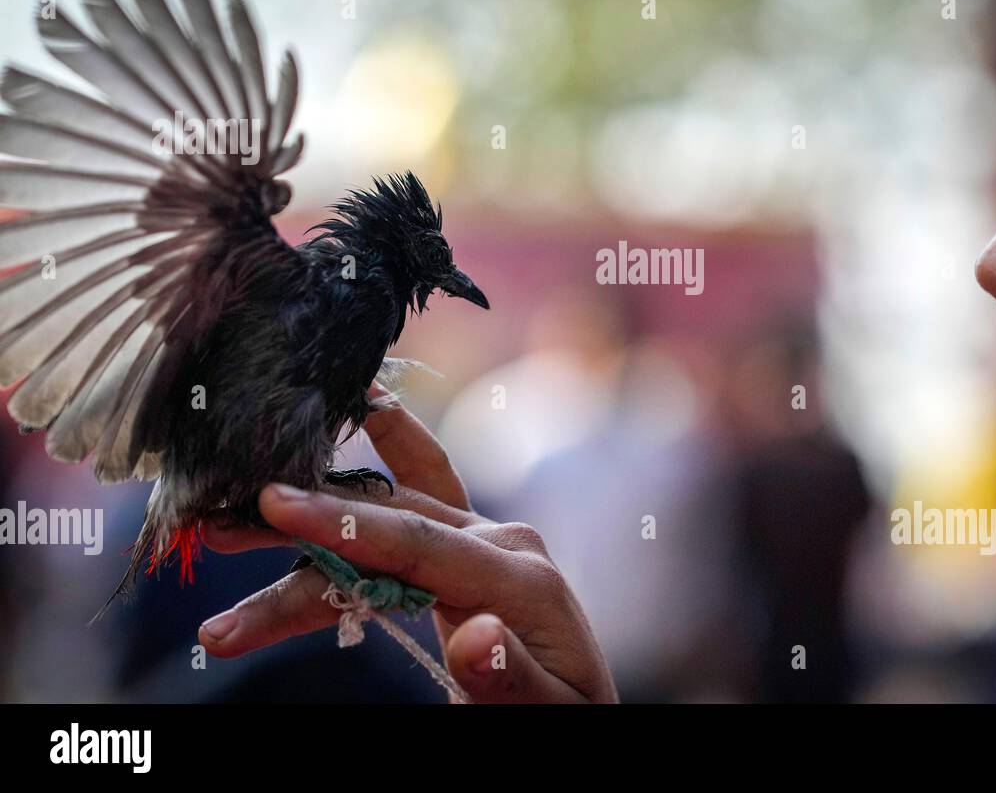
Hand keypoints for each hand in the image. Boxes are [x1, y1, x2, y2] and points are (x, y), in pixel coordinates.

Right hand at [197, 386, 618, 702]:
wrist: (582, 711)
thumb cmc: (566, 719)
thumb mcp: (549, 714)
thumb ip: (510, 679)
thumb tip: (475, 635)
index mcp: (520, 574)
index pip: (420, 541)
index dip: (344, 524)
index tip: (274, 503)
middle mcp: (497, 543)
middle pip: (386, 525)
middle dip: (299, 527)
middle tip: (216, 526)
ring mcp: (478, 544)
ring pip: (378, 526)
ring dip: (302, 535)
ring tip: (220, 537)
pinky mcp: (459, 556)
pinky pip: (403, 516)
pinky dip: (349, 515)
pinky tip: (317, 472)